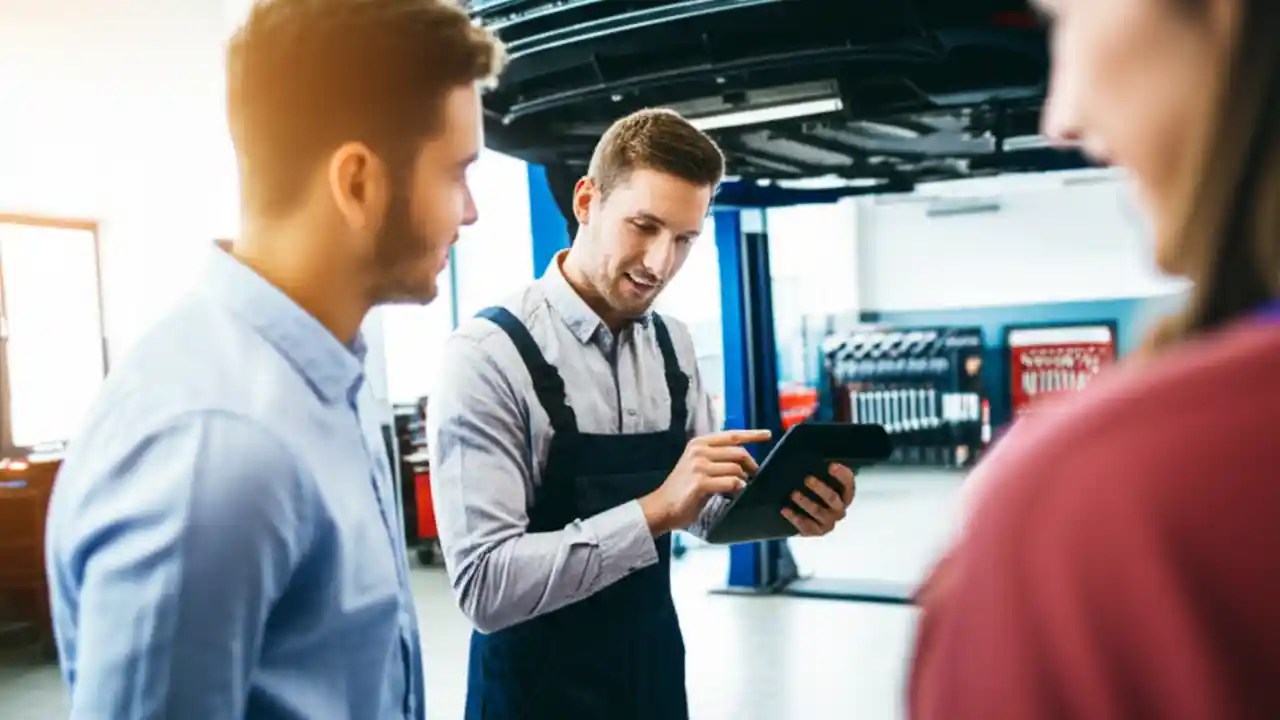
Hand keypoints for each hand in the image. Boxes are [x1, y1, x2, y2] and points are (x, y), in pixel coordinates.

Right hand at [639, 429, 772, 534]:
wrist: (662, 507)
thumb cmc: (683, 489)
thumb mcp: (697, 465)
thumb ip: (717, 457)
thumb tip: (744, 459)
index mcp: (699, 443)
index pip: (732, 435)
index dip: (752, 434)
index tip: (768, 434)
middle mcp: (699, 451)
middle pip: (738, 452)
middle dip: (751, 465)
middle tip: (754, 475)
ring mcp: (699, 466)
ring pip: (736, 469)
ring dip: (743, 480)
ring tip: (740, 487)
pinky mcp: (700, 482)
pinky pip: (731, 482)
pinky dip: (737, 488)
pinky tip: (734, 493)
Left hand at [782, 463, 855, 536]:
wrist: (805, 513)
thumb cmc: (814, 489)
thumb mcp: (820, 478)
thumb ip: (818, 467)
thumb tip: (803, 451)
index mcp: (845, 493)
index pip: (848, 483)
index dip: (842, 475)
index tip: (831, 465)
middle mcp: (839, 509)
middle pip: (833, 498)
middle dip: (820, 489)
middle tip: (808, 479)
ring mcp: (829, 522)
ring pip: (818, 512)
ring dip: (805, 502)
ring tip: (793, 494)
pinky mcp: (816, 531)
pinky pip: (806, 526)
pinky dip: (795, 518)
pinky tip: (785, 510)